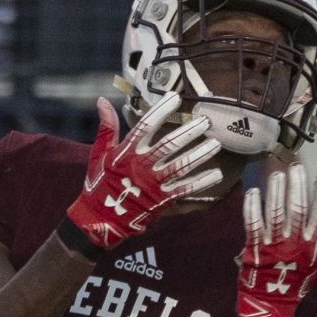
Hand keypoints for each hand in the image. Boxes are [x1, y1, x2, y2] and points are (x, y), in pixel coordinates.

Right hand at [64, 94, 222, 253]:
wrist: (100, 217)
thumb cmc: (99, 182)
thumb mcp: (99, 153)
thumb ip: (106, 128)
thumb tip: (103, 100)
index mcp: (125, 152)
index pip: (145, 126)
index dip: (160, 111)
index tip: (175, 98)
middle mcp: (141, 166)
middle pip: (168, 146)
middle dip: (188, 133)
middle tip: (206, 121)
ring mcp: (152, 184)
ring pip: (180, 166)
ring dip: (200, 155)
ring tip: (216, 144)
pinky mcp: (161, 200)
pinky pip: (184, 189)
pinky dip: (201, 182)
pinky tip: (217, 174)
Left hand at [236, 164, 316, 316]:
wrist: (269, 306)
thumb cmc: (296, 284)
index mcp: (311, 249)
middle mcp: (293, 245)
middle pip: (298, 210)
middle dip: (298, 187)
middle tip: (297, 166)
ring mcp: (273, 247)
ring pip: (276, 214)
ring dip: (276, 192)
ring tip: (277, 174)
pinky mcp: (253, 249)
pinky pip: (253, 225)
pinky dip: (252, 207)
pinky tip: (253, 191)